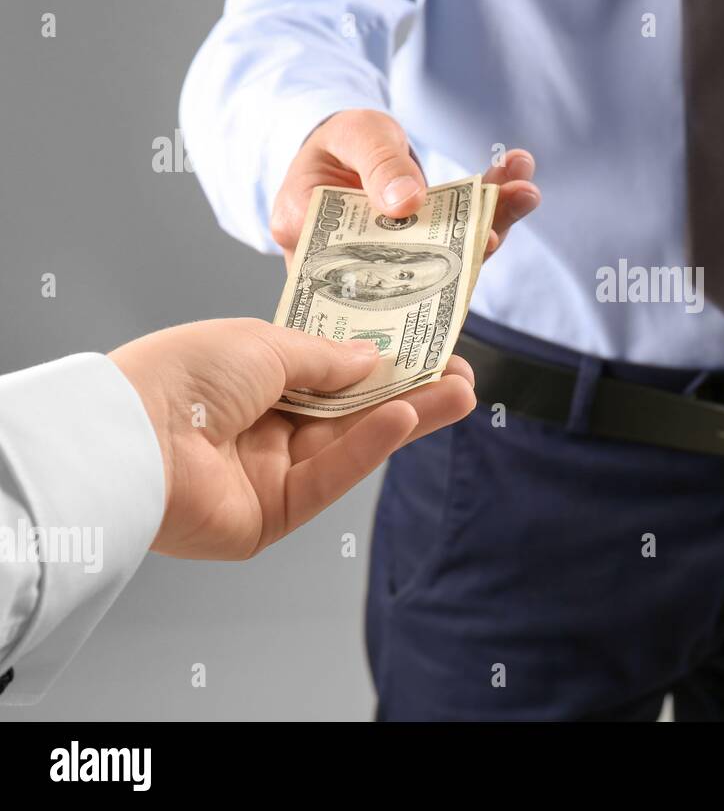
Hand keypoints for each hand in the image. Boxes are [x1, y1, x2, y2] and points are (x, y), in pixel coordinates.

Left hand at [108, 318, 475, 559]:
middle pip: (350, 409)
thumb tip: (372, 359)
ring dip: (407, 416)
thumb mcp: (265, 342)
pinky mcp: (273, 514)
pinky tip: (407, 418)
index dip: (379, 359)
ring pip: (352, 443)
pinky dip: (370, 447)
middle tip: (461, 374)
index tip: (428, 345)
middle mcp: (261, 425)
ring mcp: (269, 471)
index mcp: (251, 378)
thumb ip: (326, 357)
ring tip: (460, 393)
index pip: (330, 370)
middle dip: (408, 390)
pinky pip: (331, 477)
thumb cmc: (181, 376)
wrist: (129, 438)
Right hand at [270, 108, 540, 263]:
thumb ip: (377, 163)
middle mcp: (351, 263)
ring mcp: (396, 262)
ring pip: (449, 255)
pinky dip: (492, 204)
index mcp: (306, 236)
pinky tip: (517, 172)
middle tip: (518, 205)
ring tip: (525, 186)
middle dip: (476, 241)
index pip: (363, 265)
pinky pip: (462, 235)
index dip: (424, 265)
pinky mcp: (427, 251)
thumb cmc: (339, 140)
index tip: (483, 239)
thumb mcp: (355, 134)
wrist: (349, 143)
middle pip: (417, 267)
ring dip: (493, 219)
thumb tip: (406, 203)